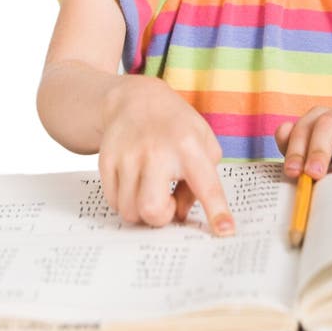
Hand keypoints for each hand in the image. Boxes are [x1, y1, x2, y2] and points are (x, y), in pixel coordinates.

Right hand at [98, 75, 234, 234]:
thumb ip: (204, 179)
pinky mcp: (106, 160)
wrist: (136, 99)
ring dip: (141, 210)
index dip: (217, 211)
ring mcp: (128, 155)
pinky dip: (125, 200)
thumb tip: (182, 216)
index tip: (225, 231)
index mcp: (189, 146)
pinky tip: (135, 182)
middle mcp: (157, 151)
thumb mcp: (203, 141)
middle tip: (167, 203)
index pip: (206, 185)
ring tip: (150, 189)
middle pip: (152, 209)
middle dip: (161, 217)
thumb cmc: (176, 125)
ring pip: (129, 210)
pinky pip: (113, 201)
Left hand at [275, 107, 331, 178]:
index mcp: (319, 120)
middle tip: (314, 174)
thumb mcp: (310, 162)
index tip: (293, 172)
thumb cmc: (330, 167)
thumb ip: (292, 148)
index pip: (305, 127)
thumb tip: (282, 130)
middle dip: (319, 149)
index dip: (296, 149)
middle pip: (329, 122)